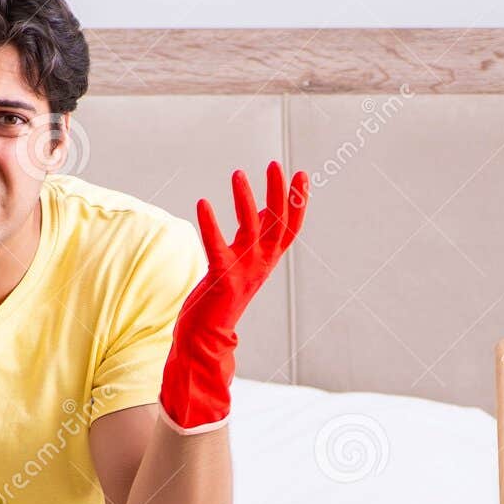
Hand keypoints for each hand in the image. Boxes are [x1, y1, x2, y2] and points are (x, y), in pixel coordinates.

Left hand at [159, 161, 308, 431]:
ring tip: (238, 174)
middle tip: (276, 165)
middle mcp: (259, 267)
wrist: (203, 339)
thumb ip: (254, 238)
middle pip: (277, 225)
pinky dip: (211, 225)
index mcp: (266, 263)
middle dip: (279, 194)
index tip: (301, 174)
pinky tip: (203, 203)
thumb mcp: (242, 263)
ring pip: (251, 231)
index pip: (289, 229)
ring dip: (246, 201)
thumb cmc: (220, 298)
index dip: (298, 203)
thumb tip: (263, 209)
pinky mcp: (221, 281)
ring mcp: (243, 274)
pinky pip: (216, 248)